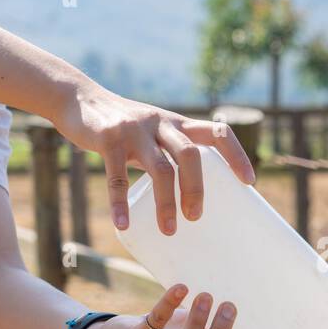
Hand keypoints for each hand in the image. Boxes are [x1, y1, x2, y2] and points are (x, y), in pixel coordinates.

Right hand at [51, 83, 255, 232]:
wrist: (78, 99)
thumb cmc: (123, 126)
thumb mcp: (153, 131)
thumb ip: (170, 151)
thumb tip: (190, 194)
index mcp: (177, 123)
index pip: (218, 131)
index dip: (237, 154)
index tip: (248, 182)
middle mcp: (161, 123)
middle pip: (191, 155)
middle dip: (197, 188)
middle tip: (196, 217)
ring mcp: (135, 130)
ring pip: (160, 168)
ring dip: (167, 202)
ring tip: (170, 229)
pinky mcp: (109, 138)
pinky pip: (118, 176)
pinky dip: (120, 202)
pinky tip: (123, 224)